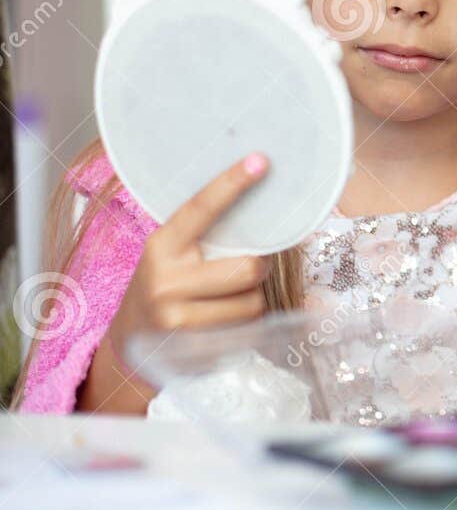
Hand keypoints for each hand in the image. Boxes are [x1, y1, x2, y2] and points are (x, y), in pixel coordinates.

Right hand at [102, 154, 273, 370]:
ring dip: (252, 301)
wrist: (134, 341)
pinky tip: (222, 322)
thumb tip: (270, 219)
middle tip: (245, 269)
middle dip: (258, 268)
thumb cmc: (168, 286)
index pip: (200, 209)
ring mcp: (175, 317)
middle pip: (248, 267)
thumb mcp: (174, 255)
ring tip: (226, 300)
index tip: (260, 160)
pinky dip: (246, 326)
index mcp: (162, 246)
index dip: (231, 184)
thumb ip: (208, 236)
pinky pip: (246, 330)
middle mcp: (164, 279)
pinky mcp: (190, 348)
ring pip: (253, 303)